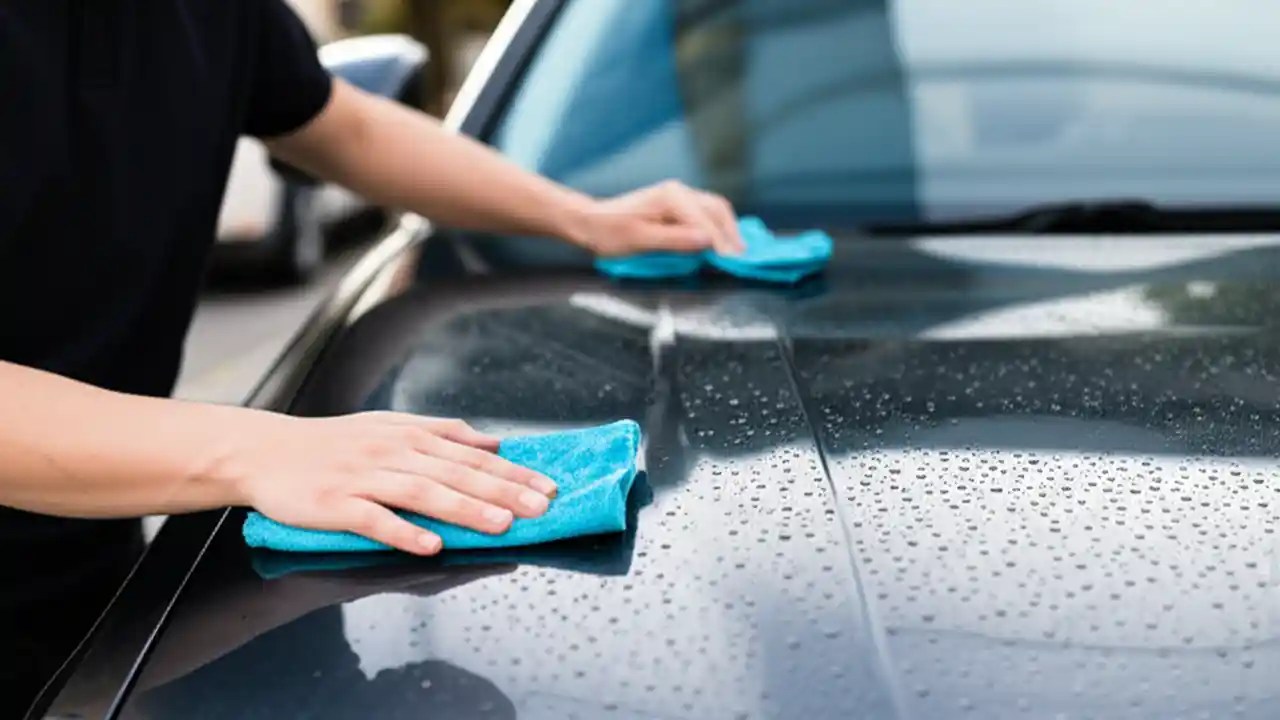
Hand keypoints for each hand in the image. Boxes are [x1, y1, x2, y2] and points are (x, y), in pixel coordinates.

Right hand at [217, 412, 556, 554]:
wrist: (267, 452)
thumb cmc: (333, 443)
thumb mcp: (390, 426)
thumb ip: (442, 433)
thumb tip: (492, 443)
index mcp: (409, 436)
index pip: (471, 455)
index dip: (511, 472)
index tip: (547, 487)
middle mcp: (392, 454)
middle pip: (455, 474)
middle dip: (502, 491)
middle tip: (540, 508)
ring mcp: (363, 479)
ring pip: (422, 494)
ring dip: (464, 509)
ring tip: (500, 524)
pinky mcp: (335, 505)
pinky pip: (374, 520)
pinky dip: (403, 532)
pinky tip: (431, 545)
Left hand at [570, 180, 744, 256]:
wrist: (591, 222)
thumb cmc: (610, 234)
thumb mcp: (640, 241)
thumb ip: (675, 240)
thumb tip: (708, 241)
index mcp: (671, 197)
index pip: (705, 221)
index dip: (721, 243)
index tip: (732, 263)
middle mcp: (679, 191)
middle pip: (717, 210)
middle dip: (731, 234)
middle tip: (742, 260)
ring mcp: (678, 195)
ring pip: (714, 209)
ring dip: (728, 229)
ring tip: (737, 253)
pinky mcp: (677, 203)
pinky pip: (706, 212)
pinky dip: (718, 226)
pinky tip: (722, 241)